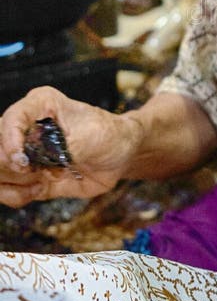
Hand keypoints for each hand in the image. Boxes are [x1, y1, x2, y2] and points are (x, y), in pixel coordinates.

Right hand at [0, 86, 142, 207]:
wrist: (121, 156)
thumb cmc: (109, 135)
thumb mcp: (92, 136)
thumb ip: (62, 147)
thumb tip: (35, 160)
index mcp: (40, 105)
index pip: (10, 120)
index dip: (9, 141)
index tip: (22, 160)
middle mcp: (25, 127)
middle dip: (11, 166)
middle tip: (34, 170)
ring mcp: (23, 152)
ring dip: (15, 182)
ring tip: (42, 179)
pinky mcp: (27, 176)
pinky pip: (6, 191)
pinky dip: (17, 196)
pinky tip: (40, 187)